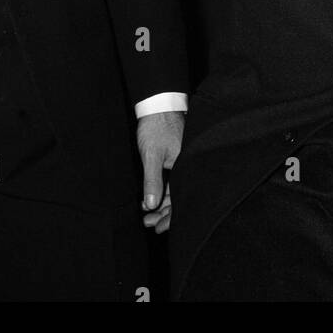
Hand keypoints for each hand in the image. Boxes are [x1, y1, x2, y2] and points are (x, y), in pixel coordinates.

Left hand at [136, 110, 183, 234]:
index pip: (180, 199)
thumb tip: (151, 205)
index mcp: (185, 166)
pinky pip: (171, 180)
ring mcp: (181, 162)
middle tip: (148, 223)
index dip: (169, 217)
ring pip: (174, 190)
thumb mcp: (152, 155)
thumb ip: (152, 180)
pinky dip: (161, 190)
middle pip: (178, 197)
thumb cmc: (156, 127)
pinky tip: (149, 197)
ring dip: (160, 203)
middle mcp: (186, 166)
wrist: (158, 104)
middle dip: (163, 213)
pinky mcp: (176, 158)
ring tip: (146, 212)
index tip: (157, 228)